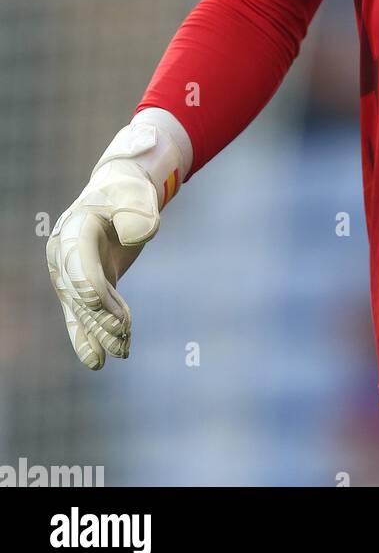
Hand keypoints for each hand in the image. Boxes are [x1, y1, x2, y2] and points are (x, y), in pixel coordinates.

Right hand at [45, 112, 189, 368]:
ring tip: (122, 352)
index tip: (114, 313)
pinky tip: (98, 362)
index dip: (93, 290)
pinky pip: (82, 316)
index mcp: (73, 231)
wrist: (119, 193)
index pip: (79, 266)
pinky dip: (90, 337)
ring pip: (83, 310)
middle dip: (101, 319)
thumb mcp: (136, 192)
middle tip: (124, 339)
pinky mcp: (83, 287)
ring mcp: (70, 274)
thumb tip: (139, 235)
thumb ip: (139, 210)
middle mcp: (64, 256)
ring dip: (101, 333)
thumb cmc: (128, 191)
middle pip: (80, 294)